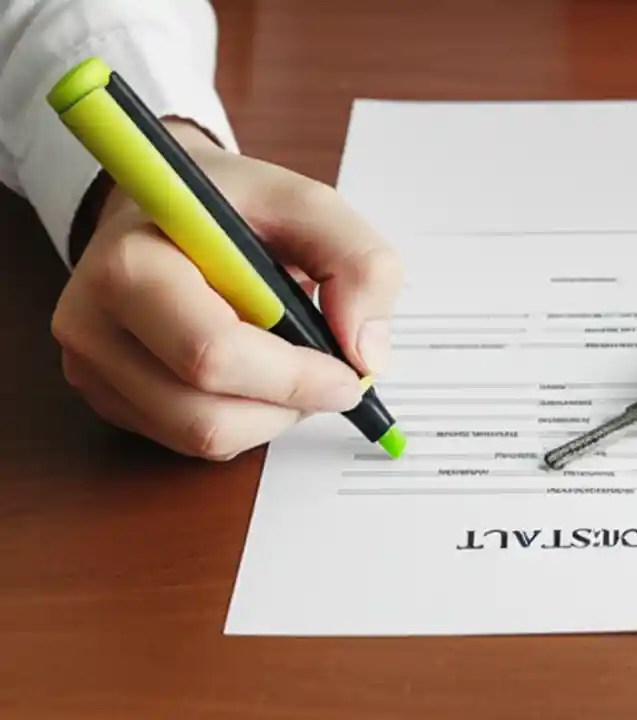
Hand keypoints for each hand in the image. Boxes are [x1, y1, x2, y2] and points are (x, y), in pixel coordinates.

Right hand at [52, 120, 402, 459]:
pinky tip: (258, 375)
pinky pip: (192, 442)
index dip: (293, 377)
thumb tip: (367, 354)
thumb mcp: (308, 206)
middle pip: (206, 413)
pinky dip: (245, 420)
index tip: (349, 374)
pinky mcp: (107, 398)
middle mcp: (92, 322)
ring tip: (295, 367)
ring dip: (273, 417)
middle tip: (332, 375)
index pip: (212, 353)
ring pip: (204, 437)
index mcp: (130, 263)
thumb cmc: (232, 207)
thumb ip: (359, 264)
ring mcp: (92, 367)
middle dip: (289, 404)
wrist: (164, 206)